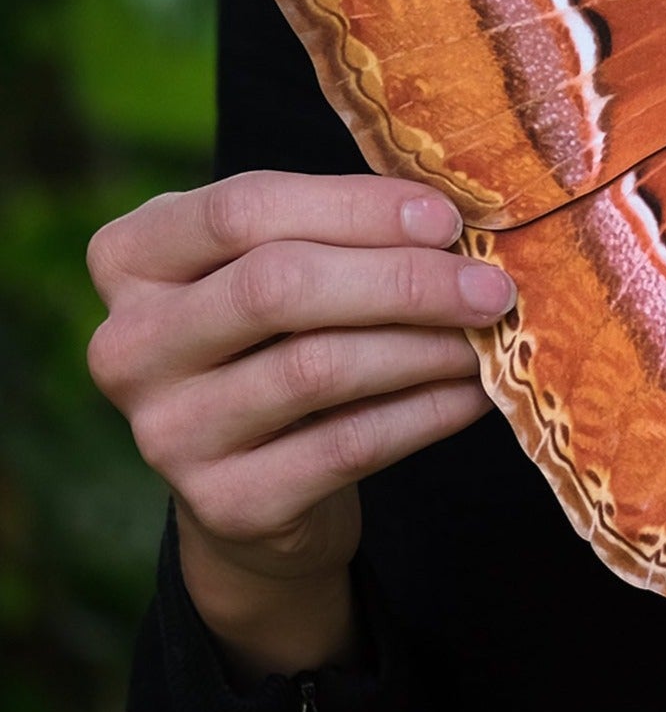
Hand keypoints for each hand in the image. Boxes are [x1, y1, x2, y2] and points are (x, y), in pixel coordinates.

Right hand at [86, 171, 513, 678]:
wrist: (257, 487)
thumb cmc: (276, 344)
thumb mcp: (275, 271)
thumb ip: (335, 233)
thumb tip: (453, 218)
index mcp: (131, 258)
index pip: (242, 209)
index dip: (356, 208)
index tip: (446, 218)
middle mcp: (128, 345)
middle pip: (278, 286)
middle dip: (403, 281)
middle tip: (490, 286)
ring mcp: (168, 432)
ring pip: (317, 369)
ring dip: (424, 347)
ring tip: (488, 336)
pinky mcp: (226, 503)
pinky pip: (350, 445)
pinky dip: (427, 412)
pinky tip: (474, 394)